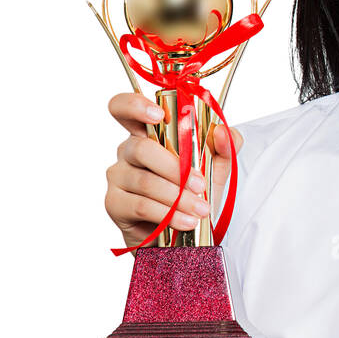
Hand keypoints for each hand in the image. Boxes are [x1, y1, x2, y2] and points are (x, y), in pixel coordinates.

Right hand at [104, 92, 244, 249]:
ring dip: (178, 198)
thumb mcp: (216, 168)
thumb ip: (224, 146)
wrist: (184, 232)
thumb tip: (222, 131)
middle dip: (176, 169)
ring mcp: (117, 177)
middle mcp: (127, 151)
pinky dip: (169, 215)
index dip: (135, 106)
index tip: (158, 115)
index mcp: (147, 133)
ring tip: (201, 210)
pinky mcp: (114, 204)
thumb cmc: (194, 192)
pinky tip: (187, 221)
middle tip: (201, 185)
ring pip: (145, 182)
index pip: (125, 108)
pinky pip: (141, 206)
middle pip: (142, 149)